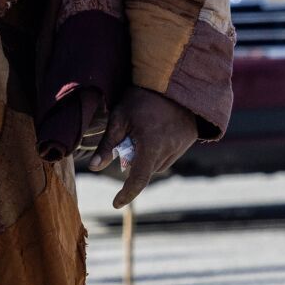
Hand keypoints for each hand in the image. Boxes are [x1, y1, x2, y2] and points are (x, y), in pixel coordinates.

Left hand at [88, 85, 197, 207]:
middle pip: (146, 170)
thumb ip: (107, 145)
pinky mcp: (190, 140)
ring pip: (158, 164)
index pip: (138, 180)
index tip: (115, 203)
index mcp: (152, 146)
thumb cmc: (142, 98)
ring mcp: (182, 145)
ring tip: (142, 131)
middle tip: (127, 141)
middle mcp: (170, 150)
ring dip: (147, 157)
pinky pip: (169, 154)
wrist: (175, 80)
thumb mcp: (119, 118)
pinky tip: (155, 130)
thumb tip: (94, 168)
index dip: (126, 194)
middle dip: (134, 163)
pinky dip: (158, 150)